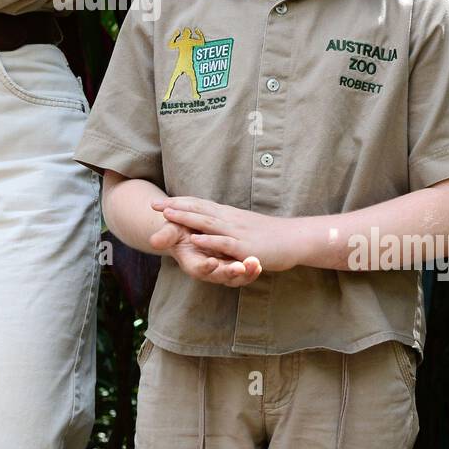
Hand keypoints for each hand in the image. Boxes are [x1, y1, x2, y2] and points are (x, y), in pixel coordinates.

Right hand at [149, 214, 261, 287]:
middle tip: (240, 267)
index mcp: (192, 263)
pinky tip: (259, 262)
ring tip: (256, 264)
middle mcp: (208, 270)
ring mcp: (222, 270)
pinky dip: (252, 270)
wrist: (191, 232)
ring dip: (246, 273)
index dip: (205, 266)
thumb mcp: (170, 231)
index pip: (198, 269)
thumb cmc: (179, 231)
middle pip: (219, 277)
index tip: (211, 262)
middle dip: (230, 273)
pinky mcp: (233, 266)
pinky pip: (244, 273)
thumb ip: (164, 237)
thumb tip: (154, 241)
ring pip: (235, 278)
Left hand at [151, 196, 298, 272]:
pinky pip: (225, 243)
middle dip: (175, 207)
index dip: (180, 203)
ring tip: (167, 214)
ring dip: (187, 218)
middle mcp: (230, 220)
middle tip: (154, 204)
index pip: (200, 205)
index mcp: (228, 215)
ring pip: (208, 222)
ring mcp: (237, 232)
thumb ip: (227, 224)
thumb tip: (212, 223)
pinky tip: (196, 240)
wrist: (294, 238)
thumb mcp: (244, 226)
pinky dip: (210, 240)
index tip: (160, 201)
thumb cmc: (270, 234)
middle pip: (199, 210)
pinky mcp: (245, 247)